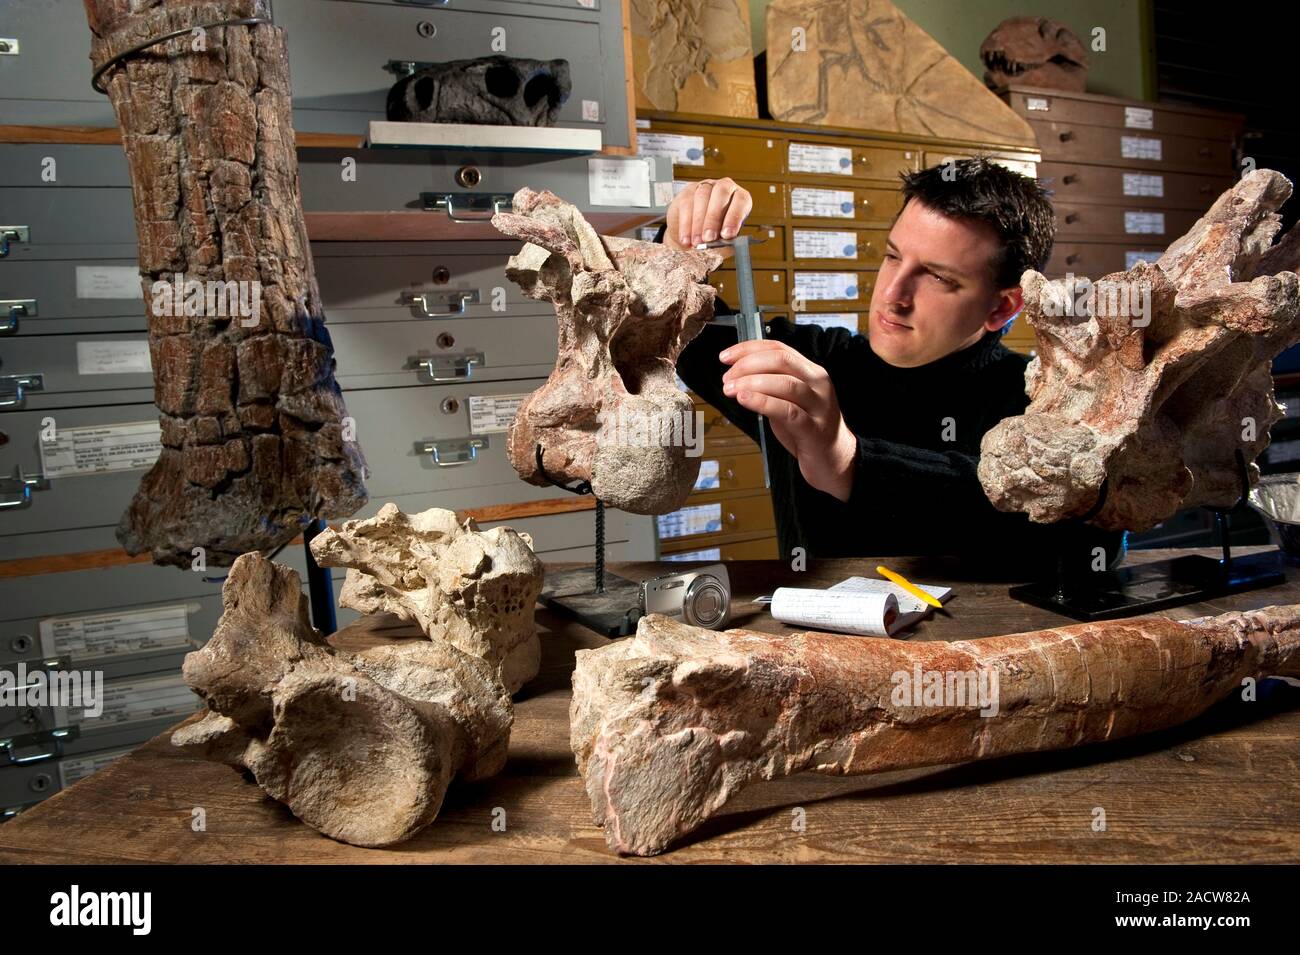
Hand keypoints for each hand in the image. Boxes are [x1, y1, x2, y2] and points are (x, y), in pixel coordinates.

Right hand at [664, 177, 752, 250]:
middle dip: (714, 218)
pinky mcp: (686, 193)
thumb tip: (725, 242)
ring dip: (698, 222)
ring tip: (696, 242)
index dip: (734, 217)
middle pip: (721, 193)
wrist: (693, 236)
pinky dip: (686, 225)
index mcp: (740, 197)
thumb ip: (727, 240)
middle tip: (709, 238)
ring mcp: (705, 187)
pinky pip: (686, 204)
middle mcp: (724, 187)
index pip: (741, 201)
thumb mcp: (725, 240)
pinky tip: (686, 239)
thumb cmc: (715, 237)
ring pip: (702, 197)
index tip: (727, 235)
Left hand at [719, 340, 857, 501]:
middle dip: (748, 364)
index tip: (725, 357)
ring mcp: (819, 406)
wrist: (834, 459)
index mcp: (811, 372)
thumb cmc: (807, 428)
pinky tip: (745, 400)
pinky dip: (763, 402)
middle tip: (727, 378)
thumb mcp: (790, 400)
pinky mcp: (814, 428)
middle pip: (782, 360)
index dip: (749, 349)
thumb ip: (770, 384)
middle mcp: (818, 384)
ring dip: (752, 383)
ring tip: (730, 389)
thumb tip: (736, 375)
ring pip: (785, 383)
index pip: (778, 348)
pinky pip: (787, 411)